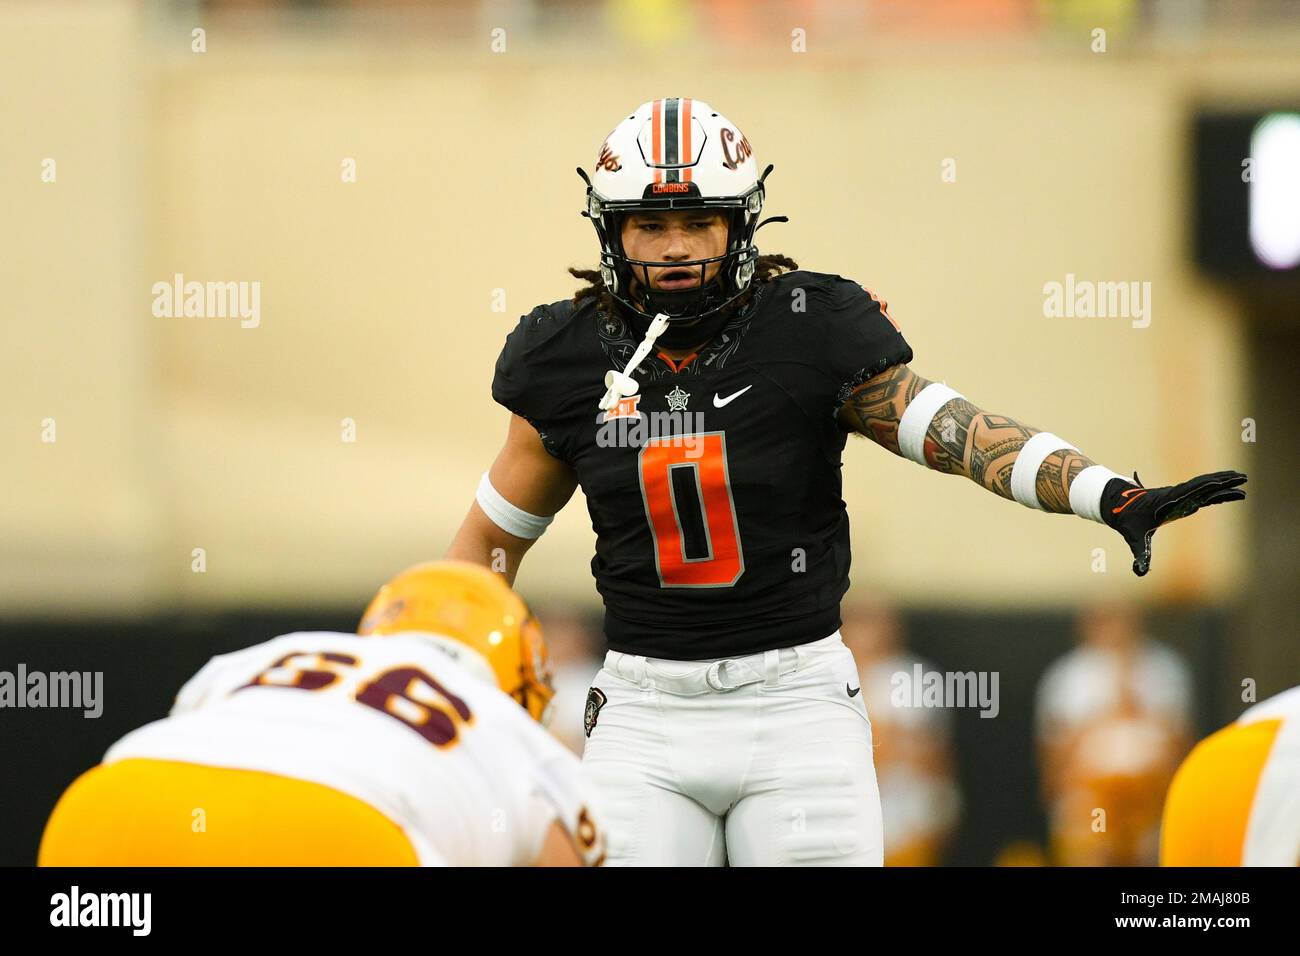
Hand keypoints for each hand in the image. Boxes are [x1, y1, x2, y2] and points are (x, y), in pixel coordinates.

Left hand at [1100, 471, 1246, 575]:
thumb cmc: (1128, 521)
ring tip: (1243, 479)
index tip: (1220, 482)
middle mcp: (1176, 494)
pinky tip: (1231, 492)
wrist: (1119, 507)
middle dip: (1222, 480)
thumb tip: (1139, 572)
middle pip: (1203, 484)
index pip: (1190, 491)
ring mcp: (1180, 495)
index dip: (1205, 486)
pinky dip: (1218, 492)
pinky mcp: (1182, 498)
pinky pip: (1204, 493)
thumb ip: (1140, 555)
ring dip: (1224, 483)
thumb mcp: (1135, 539)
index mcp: (1168, 500)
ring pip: (1205, 486)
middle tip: (1243, 477)